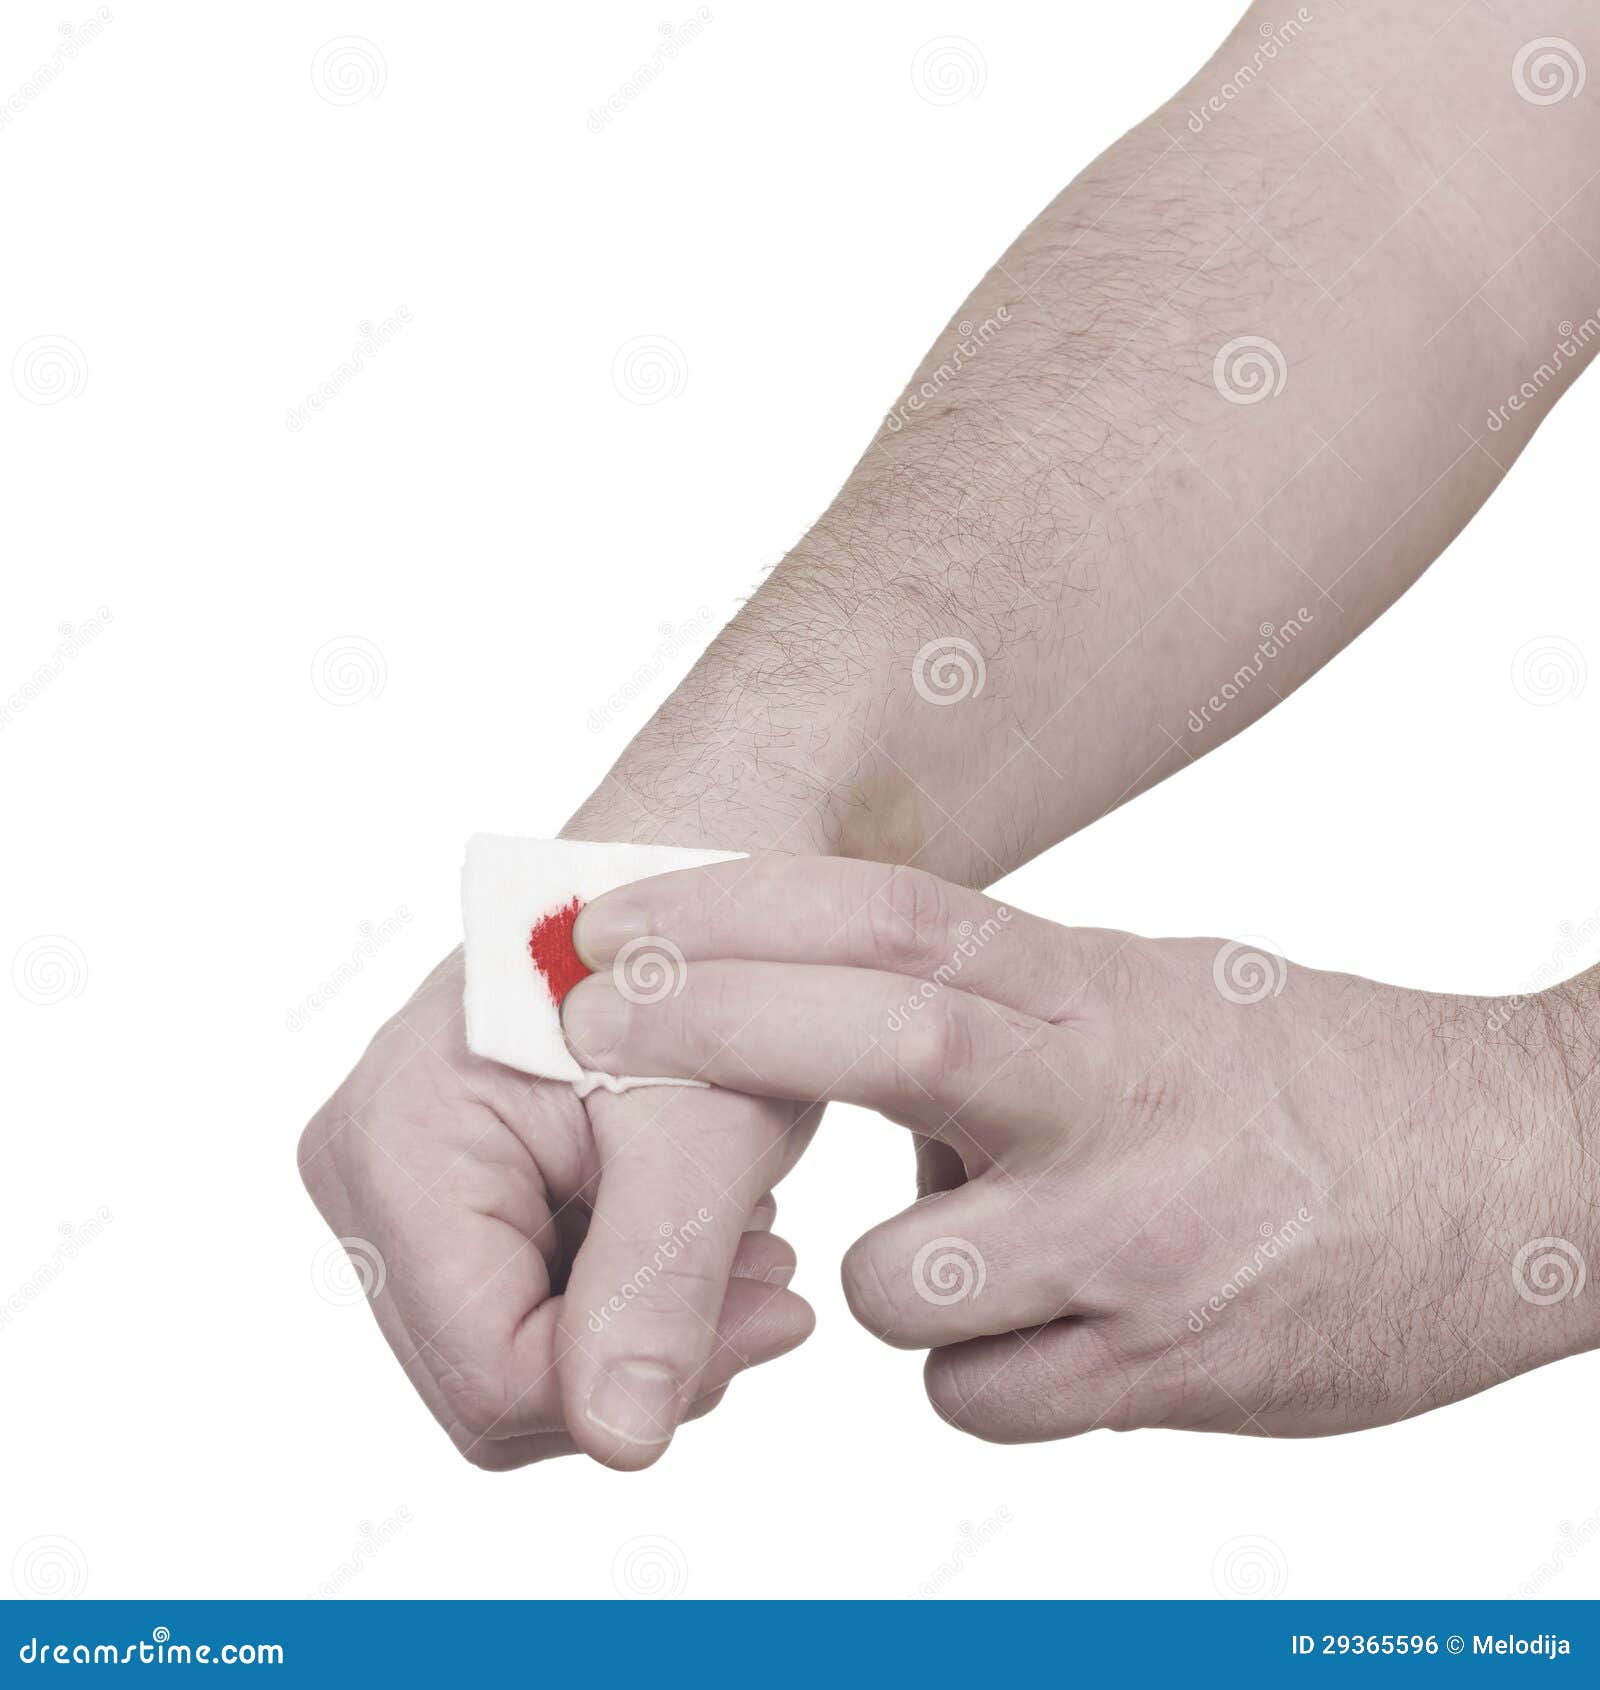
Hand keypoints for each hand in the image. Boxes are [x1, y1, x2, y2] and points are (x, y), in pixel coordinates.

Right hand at [298, 948, 813, 1469]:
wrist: (702, 872)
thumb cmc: (707, 967)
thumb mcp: (701, 1127)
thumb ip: (658, 1280)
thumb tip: (623, 1444)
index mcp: (397, 1148)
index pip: (491, 1375)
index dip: (634, 1378)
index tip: (772, 1314)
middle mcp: (367, 1169)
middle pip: (493, 1377)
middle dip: (641, 1348)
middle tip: (763, 1271)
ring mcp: (399, 1178)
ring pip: (516, 1350)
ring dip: (643, 1316)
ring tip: (737, 1228)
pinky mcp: (447, 1182)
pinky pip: (526, 1300)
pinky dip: (624, 1284)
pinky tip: (690, 1218)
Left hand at [562, 856, 1599, 1441]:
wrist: (1520, 1171)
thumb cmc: (1302, 1078)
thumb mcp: (1149, 996)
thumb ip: (1008, 1019)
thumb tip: (853, 1056)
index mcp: (1103, 989)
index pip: (901, 919)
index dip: (745, 908)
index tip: (619, 917)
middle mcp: (1119, 1099)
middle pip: (892, 1038)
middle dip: (719, 1022)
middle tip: (594, 1019)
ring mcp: (1149, 1242)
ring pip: (911, 1282)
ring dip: (885, 1279)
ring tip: (975, 1252)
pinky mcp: (1176, 1372)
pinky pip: (984, 1400)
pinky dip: (973, 1371)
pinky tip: (1056, 1335)